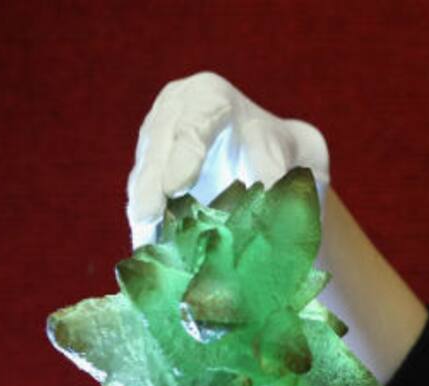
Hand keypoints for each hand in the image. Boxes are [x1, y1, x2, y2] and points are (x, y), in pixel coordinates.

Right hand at [126, 71, 329, 247]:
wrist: (267, 156)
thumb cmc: (280, 153)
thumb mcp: (288, 158)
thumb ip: (277, 177)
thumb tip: (267, 209)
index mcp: (210, 96)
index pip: (195, 122)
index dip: (183, 155)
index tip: (175, 187)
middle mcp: (174, 108)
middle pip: (159, 146)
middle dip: (150, 184)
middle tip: (146, 217)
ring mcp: (155, 134)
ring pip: (144, 171)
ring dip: (143, 207)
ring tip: (144, 242)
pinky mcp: (146, 164)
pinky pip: (141, 192)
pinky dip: (144, 219)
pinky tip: (146, 246)